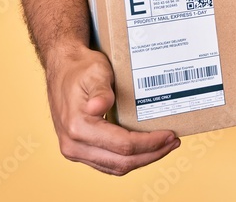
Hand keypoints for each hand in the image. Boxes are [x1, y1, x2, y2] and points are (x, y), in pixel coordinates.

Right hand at [45, 45, 180, 174]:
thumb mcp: (95, 72)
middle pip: (121, 162)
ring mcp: (75, 150)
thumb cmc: (81, 68)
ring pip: (115, 167)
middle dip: (151, 154)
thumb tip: (100, 105)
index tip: (169, 135)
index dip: (149, 143)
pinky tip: (144, 148)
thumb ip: (101, 90)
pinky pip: (107, 163)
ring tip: (164, 147)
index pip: (122, 145)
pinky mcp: (79, 150)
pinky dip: (128, 159)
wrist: (62, 68)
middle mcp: (73, 144)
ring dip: (142, 159)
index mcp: (78, 127)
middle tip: (173, 142)